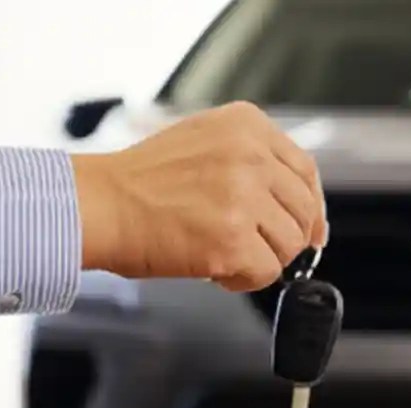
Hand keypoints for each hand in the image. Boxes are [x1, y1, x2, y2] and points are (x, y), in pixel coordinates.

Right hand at [73, 101, 326, 291]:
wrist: (99, 205)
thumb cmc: (140, 182)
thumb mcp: (204, 142)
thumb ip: (252, 161)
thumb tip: (301, 208)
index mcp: (246, 125)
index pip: (305, 170)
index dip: (311, 207)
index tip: (310, 230)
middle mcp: (250, 156)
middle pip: (303, 211)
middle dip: (285, 238)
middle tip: (254, 247)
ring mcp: (243, 198)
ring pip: (290, 245)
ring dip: (262, 258)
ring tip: (223, 253)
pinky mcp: (232, 240)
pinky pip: (267, 272)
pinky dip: (243, 279)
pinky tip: (216, 270)